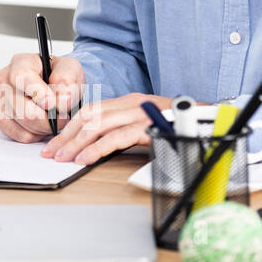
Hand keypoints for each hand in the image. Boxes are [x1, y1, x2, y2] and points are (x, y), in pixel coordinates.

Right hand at [0, 52, 85, 142]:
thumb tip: (62, 99)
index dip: (38, 93)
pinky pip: (20, 135)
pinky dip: (36, 134)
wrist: (51, 85)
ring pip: (23, 124)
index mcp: (20, 62)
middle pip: (23, 109)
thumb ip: (68, 79)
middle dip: (49, 118)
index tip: (52, 103)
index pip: (22, 78)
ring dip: (44, 127)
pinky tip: (42, 124)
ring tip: (53, 118)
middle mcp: (4, 79)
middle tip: (63, 116)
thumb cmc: (57, 75)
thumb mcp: (70, 68)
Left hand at [40, 92, 173, 164]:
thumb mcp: (145, 125)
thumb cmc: (178, 127)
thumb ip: (124, 130)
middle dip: (67, 135)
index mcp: (128, 101)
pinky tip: (85, 159)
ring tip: (64, 158)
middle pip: (89, 117)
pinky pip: (117, 138)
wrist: (210, 123)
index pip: (89, 111)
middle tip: (51, 153)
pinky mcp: (149, 127)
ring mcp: (140, 113)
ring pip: (98, 125)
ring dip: (77, 143)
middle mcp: (131, 103)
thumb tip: (96, 146)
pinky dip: (97, 149)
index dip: (69, 127)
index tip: (55, 143)